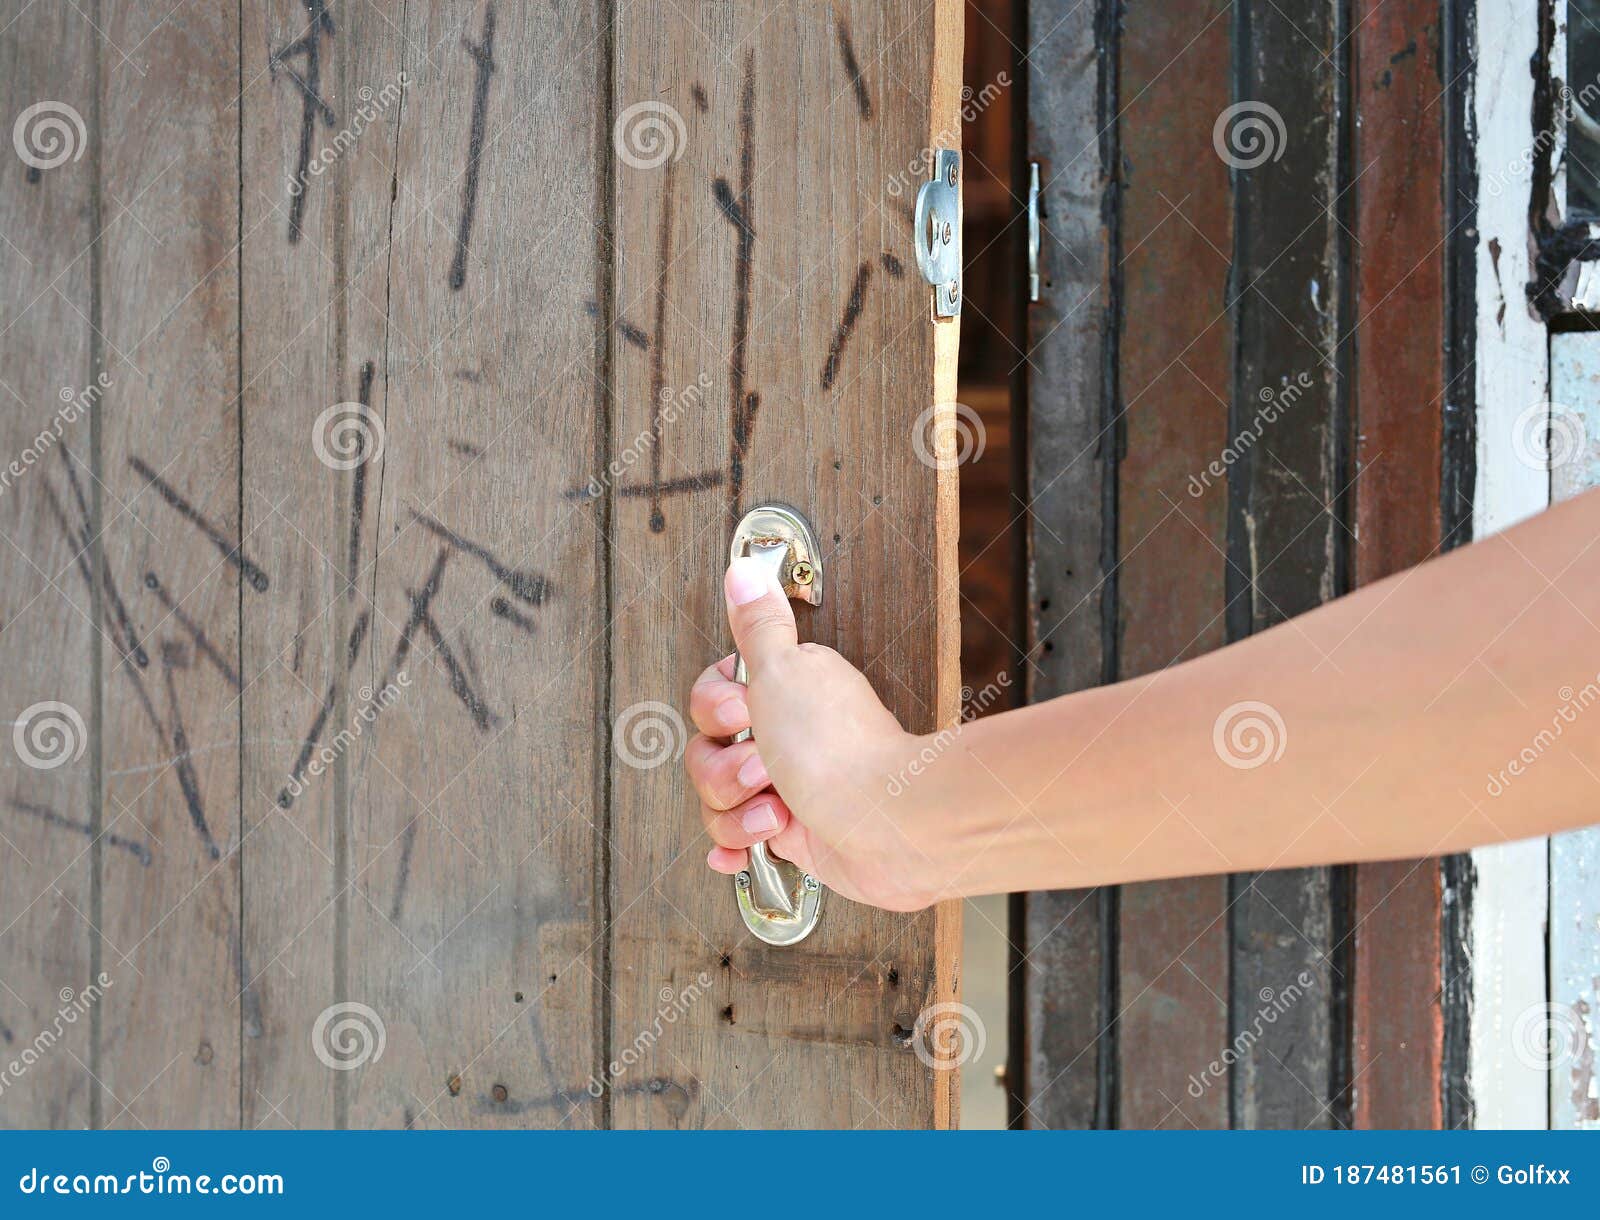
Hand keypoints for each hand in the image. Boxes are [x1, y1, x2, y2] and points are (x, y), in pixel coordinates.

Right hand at [683, 556, 945, 911]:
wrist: (886, 826)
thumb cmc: (839, 751)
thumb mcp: (783, 669)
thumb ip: (757, 623)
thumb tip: (745, 570)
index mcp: (785, 691)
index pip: (711, 698)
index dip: (714, 712)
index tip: (739, 715)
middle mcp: (785, 736)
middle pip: (707, 753)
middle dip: (723, 771)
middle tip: (763, 768)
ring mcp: (788, 786)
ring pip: (717, 800)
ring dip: (734, 812)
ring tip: (776, 811)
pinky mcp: (795, 833)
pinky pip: (739, 839)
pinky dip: (736, 845)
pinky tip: (742, 847)